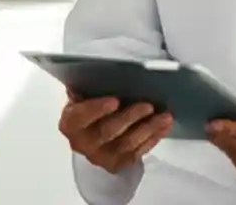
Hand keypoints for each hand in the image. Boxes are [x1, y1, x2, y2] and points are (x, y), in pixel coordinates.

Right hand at [58, 89, 173, 173]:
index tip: (115, 100)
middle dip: (130, 118)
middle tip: (148, 106)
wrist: (92, 128)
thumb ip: (92, 85)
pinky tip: (164, 127)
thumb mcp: (87, 92)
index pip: (80, 116)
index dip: (97, 109)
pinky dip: (152, 139)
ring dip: (147, 129)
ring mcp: (99, 157)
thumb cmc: (92, 104)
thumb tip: (106, 71)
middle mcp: (81, 143)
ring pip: (126, 145)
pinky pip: (137, 153)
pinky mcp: (117, 165)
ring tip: (164, 116)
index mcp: (70, 122)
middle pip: (107, 132)